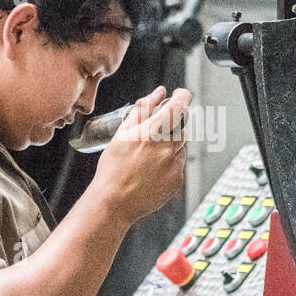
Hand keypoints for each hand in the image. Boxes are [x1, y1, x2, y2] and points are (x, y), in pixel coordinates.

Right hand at [91, 85, 190, 225]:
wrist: (114, 202)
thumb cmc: (113, 169)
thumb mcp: (123, 133)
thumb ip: (143, 109)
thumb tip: (159, 93)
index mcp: (153, 132)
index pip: (180, 105)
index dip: (182, 96)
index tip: (179, 95)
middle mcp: (168, 147)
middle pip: (181, 125)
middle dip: (171, 124)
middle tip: (152, 135)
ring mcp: (175, 164)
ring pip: (181, 144)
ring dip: (170, 144)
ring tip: (148, 157)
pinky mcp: (178, 179)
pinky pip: (179, 163)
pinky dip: (170, 162)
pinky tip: (152, 170)